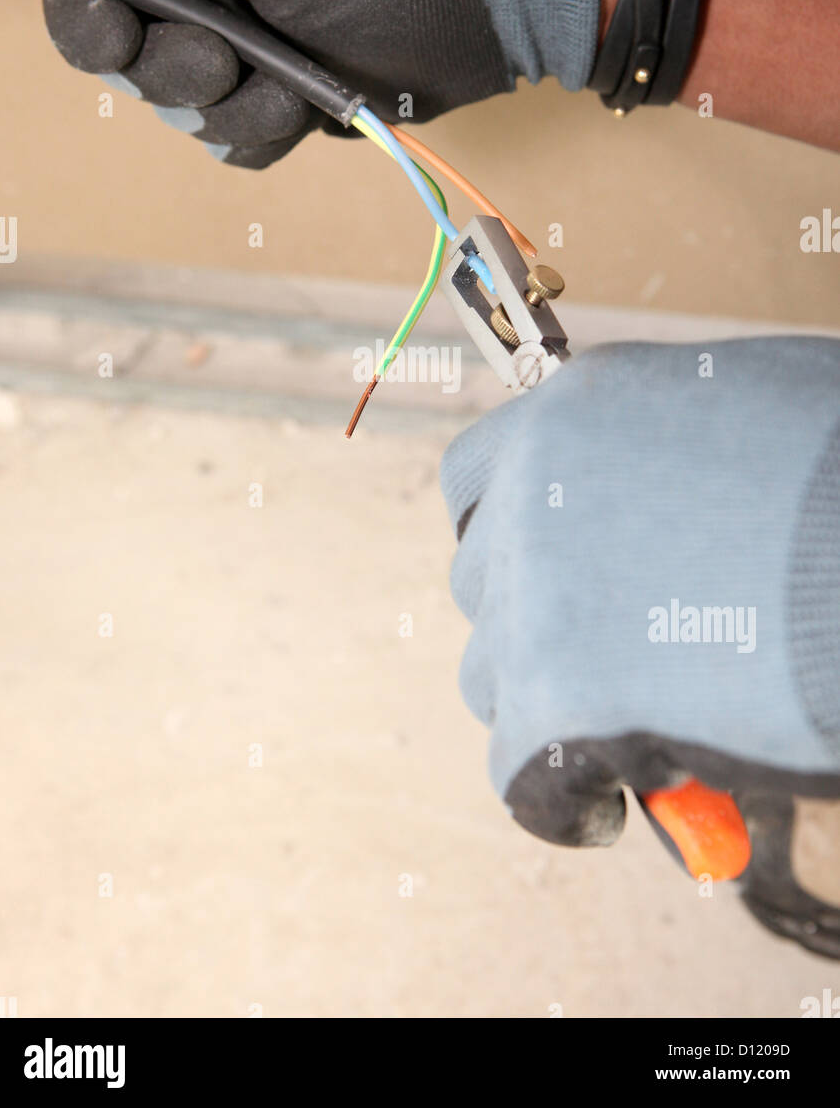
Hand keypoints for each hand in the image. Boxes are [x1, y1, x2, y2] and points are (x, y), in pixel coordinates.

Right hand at [21, 0, 601, 168]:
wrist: (491, 13)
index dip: (92, 24)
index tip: (118, 30)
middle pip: (134, 67)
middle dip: (183, 71)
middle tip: (235, 52)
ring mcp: (253, 55)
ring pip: (191, 118)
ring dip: (241, 108)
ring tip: (296, 82)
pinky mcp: (290, 104)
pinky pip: (240, 148)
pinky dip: (272, 136)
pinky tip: (312, 109)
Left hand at [441, 337, 839, 952]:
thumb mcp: (744, 411)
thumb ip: (668, 457)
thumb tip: (660, 521)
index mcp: (572, 413)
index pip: (475, 481)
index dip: (509, 537)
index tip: (548, 576)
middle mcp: (531, 495)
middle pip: (484, 584)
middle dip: (535, 624)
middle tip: (607, 658)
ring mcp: (535, 598)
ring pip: (493, 678)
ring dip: (548, 706)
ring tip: (629, 728)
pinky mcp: (558, 701)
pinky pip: (525, 776)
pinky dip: (565, 801)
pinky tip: (612, 807)